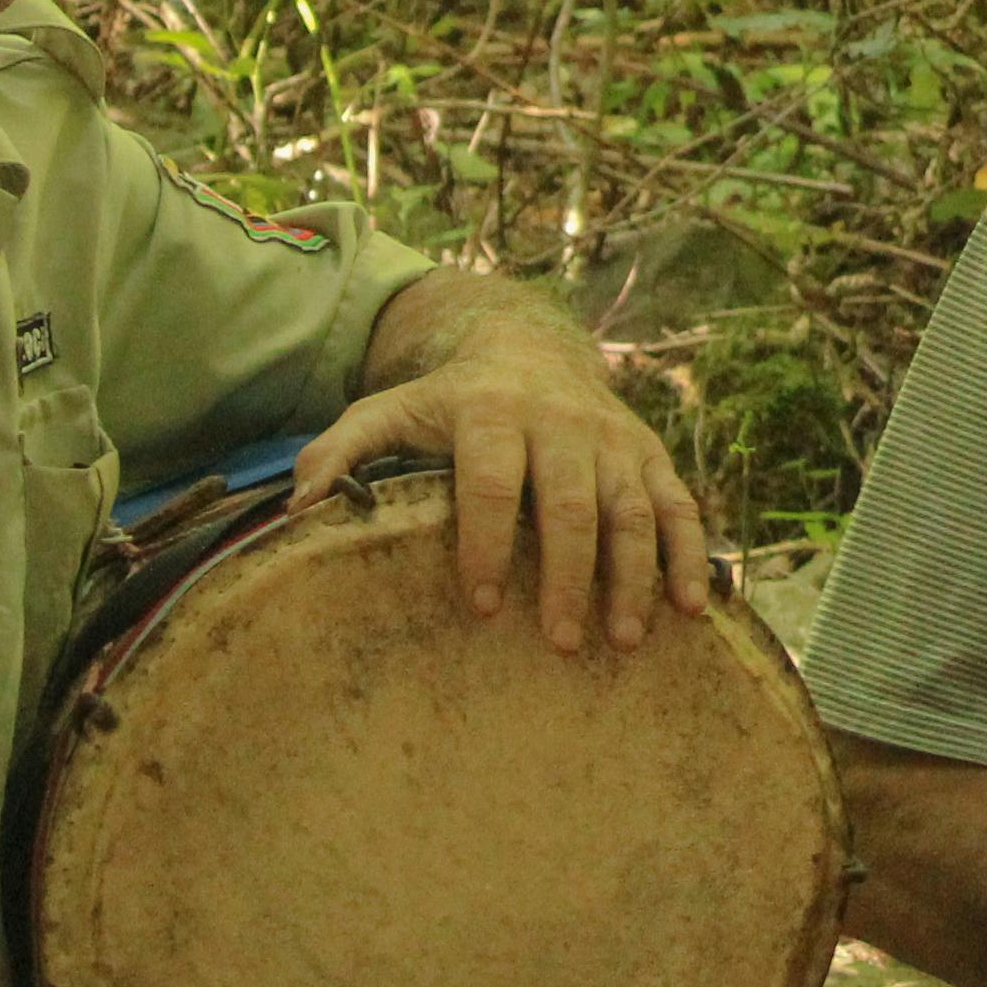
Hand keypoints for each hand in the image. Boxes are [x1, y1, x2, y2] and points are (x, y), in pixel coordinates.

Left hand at [295, 301, 711, 650]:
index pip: (491, 484)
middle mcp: (560, 422)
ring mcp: (613, 439)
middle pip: (571, 505)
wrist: (530, 343)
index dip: (486, 545)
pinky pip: (679, 504)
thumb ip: (340, 451)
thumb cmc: (449, 399)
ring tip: (623, 640)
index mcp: (492, 413)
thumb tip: (294, 511)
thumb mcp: (390, 409)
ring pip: (631, 509)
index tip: (479, 606)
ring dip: (633, 576)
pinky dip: (690, 554)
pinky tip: (693, 607)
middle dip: (567, 576)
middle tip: (558, 643)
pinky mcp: (650, 453)